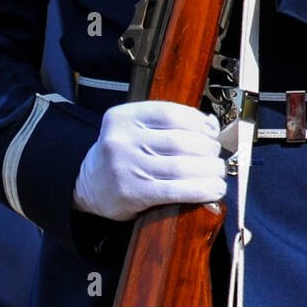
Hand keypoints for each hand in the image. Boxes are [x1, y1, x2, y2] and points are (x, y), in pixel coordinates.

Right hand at [73, 100, 225, 221]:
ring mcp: (126, 167)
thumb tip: (210, 124)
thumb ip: (166, 124)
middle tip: (215, 154)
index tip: (210, 130)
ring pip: (180, 167)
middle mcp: (122, 139)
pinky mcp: (133, 193)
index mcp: (123, 117)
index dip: (197, 121)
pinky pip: (175, 191)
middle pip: (178, 141)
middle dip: (206, 148)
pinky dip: (201, 190)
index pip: (169, 113)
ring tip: (218, 172)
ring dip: (209, 170)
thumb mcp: (133, 130)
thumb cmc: (120, 155)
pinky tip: (213, 189)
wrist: (87, 185)